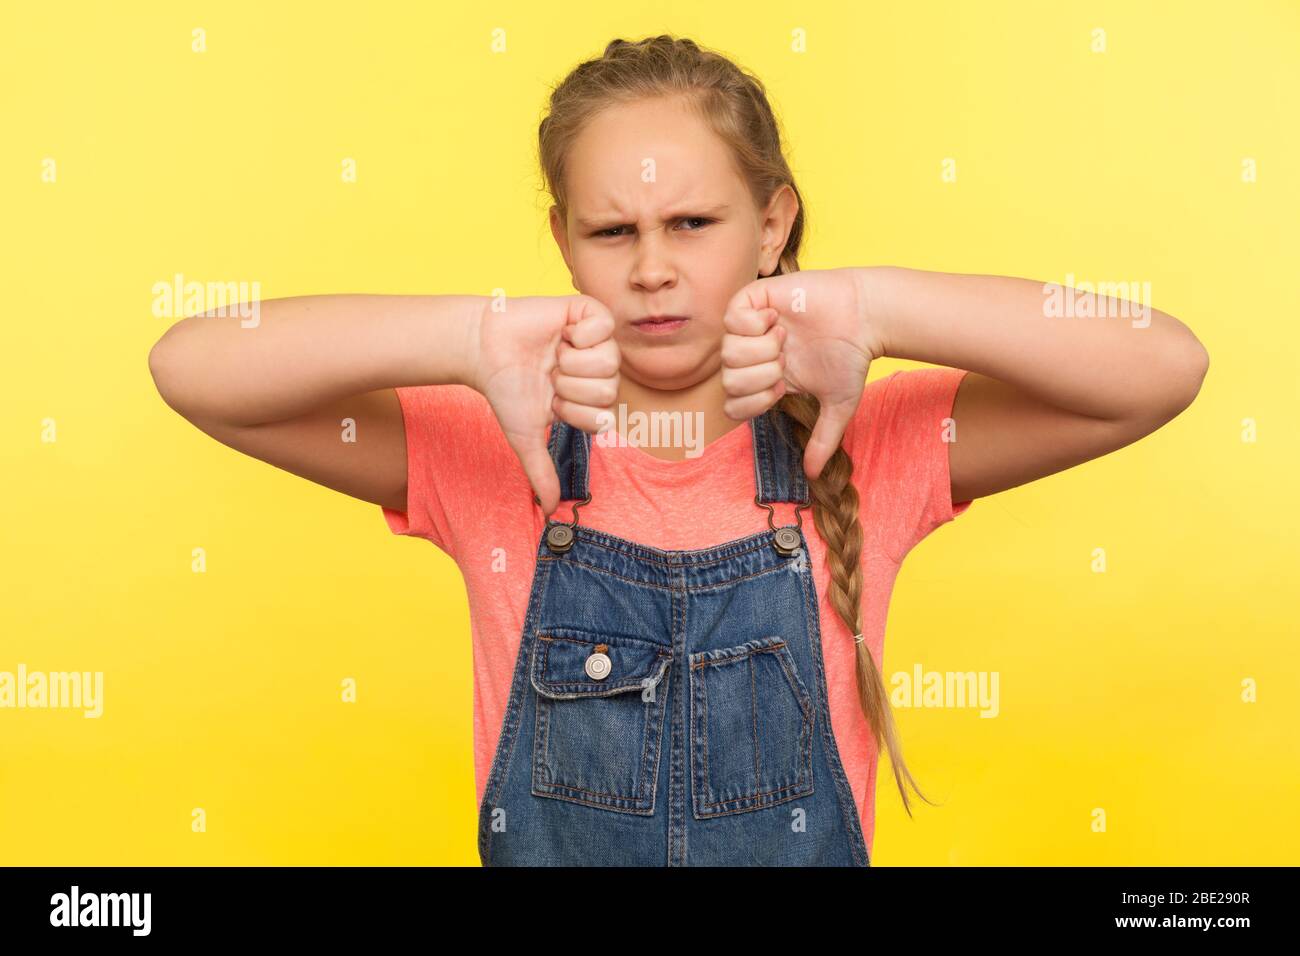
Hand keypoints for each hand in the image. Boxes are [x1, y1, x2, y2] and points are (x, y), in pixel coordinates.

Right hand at [469, 295, 619, 515]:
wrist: (482, 350)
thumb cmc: (505, 389)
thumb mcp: (526, 435)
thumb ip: (541, 471)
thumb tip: (550, 509)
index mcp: (590, 398)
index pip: (605, 416)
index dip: (574, 412)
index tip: (552, 401)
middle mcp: (598, 370)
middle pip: (610, 389)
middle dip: (571, 388)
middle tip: (550, 375)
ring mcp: (595, 340)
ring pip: (610, 361)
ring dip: (572, 362)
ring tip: (554, 355)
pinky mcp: (587, 312)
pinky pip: (605, 326)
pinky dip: (579, 334)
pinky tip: (561, 333)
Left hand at [720, 267, 884, 480]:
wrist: (864, 316)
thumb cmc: (851, 357)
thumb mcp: (838, 405)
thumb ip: (823, 439)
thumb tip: (814, 475)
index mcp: (765, 381)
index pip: (732, 405)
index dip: (754, 401)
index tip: (783, 387)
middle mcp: (751, 356)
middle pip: (727, 381)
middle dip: (762, 376)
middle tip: (787, 360)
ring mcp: (750, 328)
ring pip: (728, 352)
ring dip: (763, 348)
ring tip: (786, 338)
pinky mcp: (753, 300)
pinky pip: (731, 318)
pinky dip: (754, 324)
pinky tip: (777, 319)